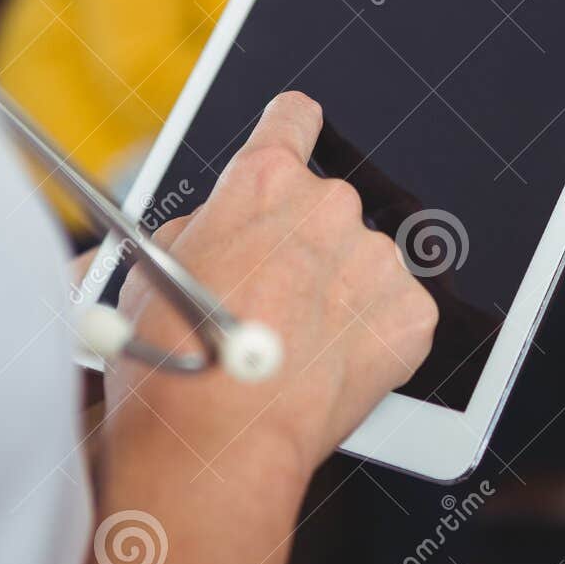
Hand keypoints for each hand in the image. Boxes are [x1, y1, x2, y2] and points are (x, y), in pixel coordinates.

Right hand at [105, 92, 437, 479]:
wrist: (218, 444)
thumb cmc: (175, 364)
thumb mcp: (154, 268)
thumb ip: (204, 226)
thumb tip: (219, 226)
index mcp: (265, 182)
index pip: (294, 120)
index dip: (292, 128)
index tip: (297, 134)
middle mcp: (329, 208)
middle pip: (325, 208)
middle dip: (304, 247)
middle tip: (270, 303)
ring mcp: (375, 260)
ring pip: (361, 263)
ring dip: (338, 294)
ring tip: (295, 347)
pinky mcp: (410, 314)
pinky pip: (394, 312)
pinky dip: (369, 337)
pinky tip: (329, 366)